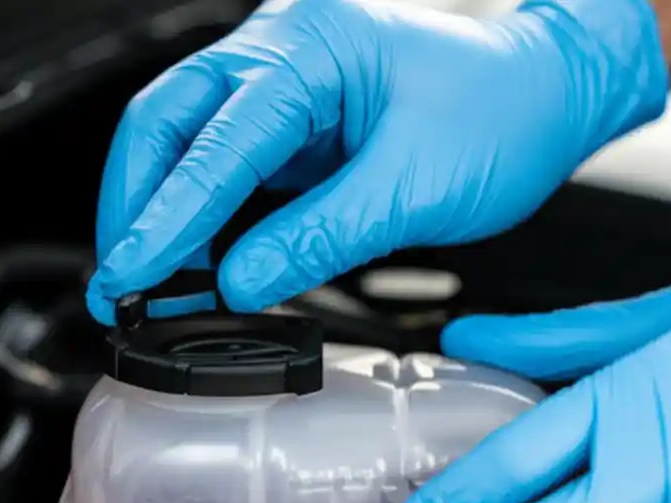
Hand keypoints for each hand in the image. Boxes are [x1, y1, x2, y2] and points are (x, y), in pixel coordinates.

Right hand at [86, 0, 668, 322]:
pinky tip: (196, 267)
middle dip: (137, 206)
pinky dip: (204, 219)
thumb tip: (241, 285)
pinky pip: (227, 168)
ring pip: (187, 145)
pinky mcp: (294, 123)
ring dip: (162, 215)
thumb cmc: (506, 114)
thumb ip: (320, 236)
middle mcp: (283, 50)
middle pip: (168, 123)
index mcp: (310, 43)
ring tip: (149, 291)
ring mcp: (284, 85)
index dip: (168, 216)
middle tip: (119, 287)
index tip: (132, 276)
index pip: (216, 138)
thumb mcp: (415, 186)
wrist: (550, 95)